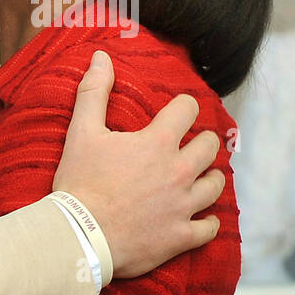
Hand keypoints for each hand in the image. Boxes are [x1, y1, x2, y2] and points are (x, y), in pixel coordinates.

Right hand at [54, 51, 224, 278]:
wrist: (78, 237)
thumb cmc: (80, 183)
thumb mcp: (82, 132)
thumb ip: (94, 91)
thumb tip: (101, 57)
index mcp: (158, 143)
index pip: (189, 109)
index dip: (184, 107)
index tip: (178, 112)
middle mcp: (178, 171)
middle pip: (211, 146)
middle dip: (203, 142)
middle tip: (190, 146)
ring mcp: (183, 206)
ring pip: (215, 185)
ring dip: (210, 178)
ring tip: (199, 177)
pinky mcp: (180, 236)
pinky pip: (209, 228)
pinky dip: (207, 222)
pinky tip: (200, 218)